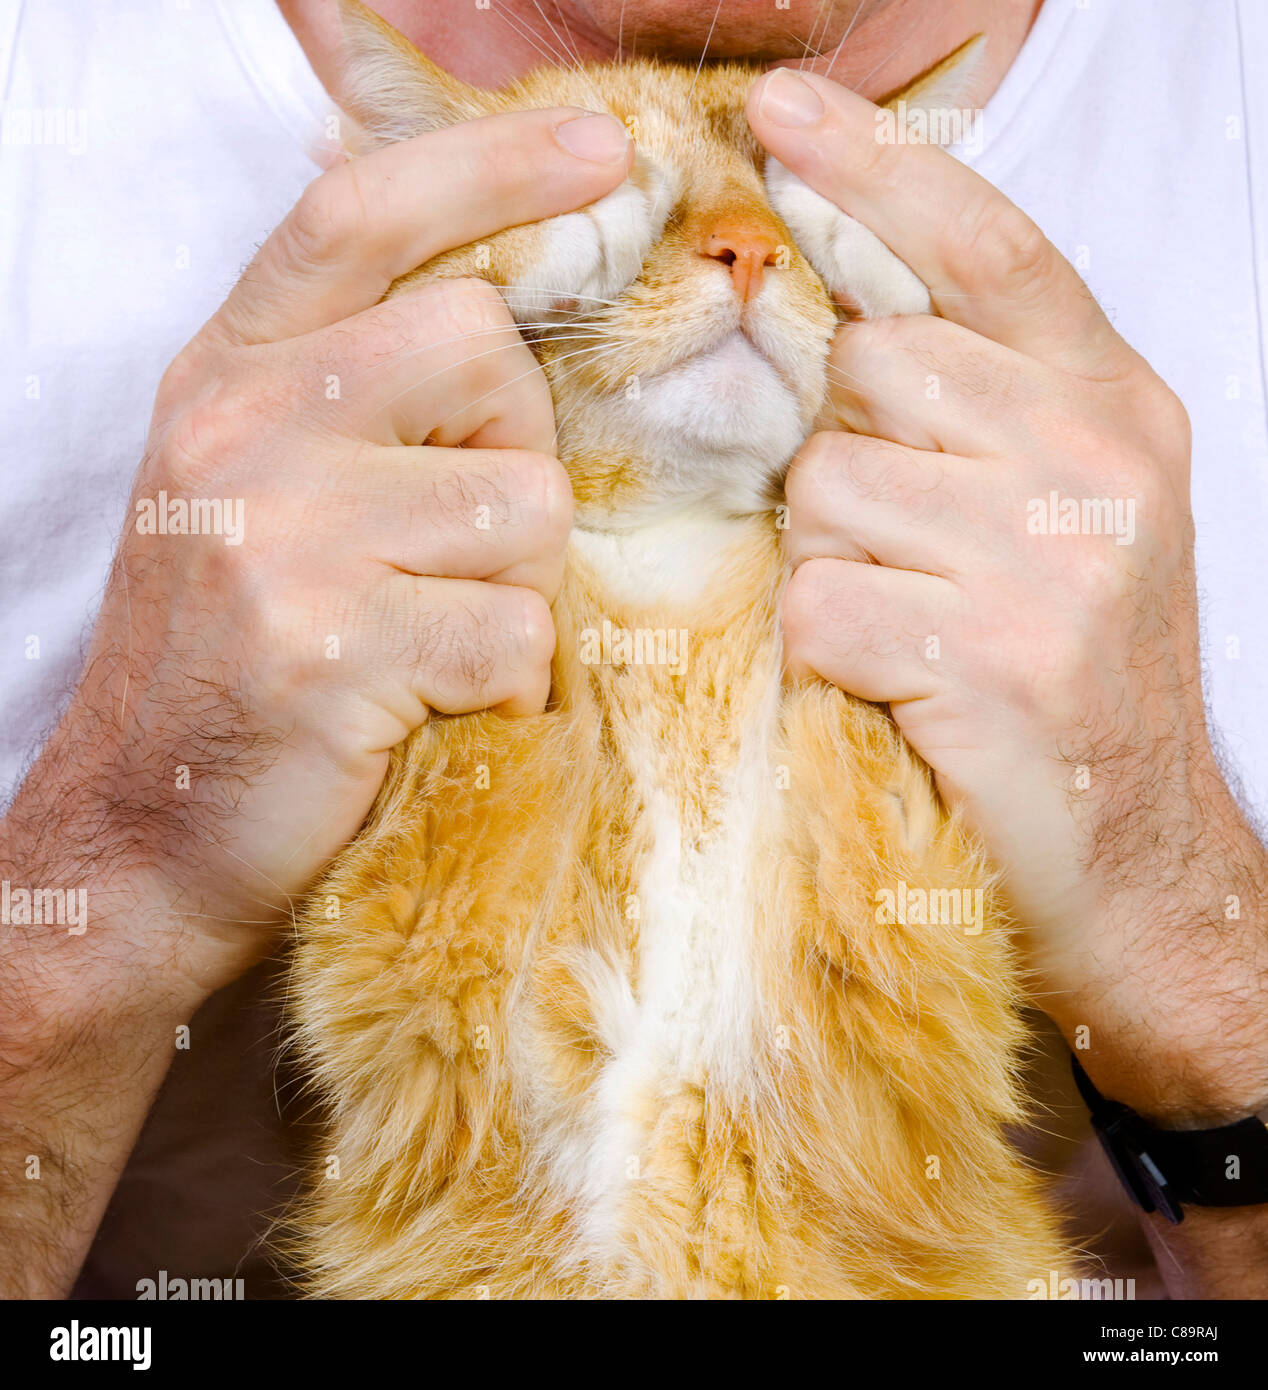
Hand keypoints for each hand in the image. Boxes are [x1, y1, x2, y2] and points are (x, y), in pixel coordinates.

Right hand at [9, 106, 631, 1002]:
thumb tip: (509, 320)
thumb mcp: (257, 487)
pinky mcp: (334, 650)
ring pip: (524, 504)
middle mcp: (241, 429)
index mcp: (227, 372)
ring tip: (439, 639)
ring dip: (516, 586)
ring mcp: (283, 537)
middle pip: (485, 351)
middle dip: (512, 454)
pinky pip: (516, 632)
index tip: (600, 155)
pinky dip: (510, 682)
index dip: (489, 166)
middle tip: (457, 549)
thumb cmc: (233, 652)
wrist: (145, 827)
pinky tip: (445, 705)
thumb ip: (351, 388)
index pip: (359, 214)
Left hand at [749, 69, 1267, 1124]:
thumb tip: (842, 336)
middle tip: (902, 551)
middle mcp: (1096, 462)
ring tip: (905, 626)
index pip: (990, 251)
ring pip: (829, 490)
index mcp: (1115, 409)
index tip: (788, 113)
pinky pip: (816, 599)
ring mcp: (1050, 562)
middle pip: (870, 374)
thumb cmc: (1071, 674)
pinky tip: (885, 683)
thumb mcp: (1060, 517)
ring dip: (832, 560)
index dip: (883, 172)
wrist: (1136, 855)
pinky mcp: (989, 661)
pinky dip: (821, 647)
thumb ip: (980, 413)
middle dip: (846, 456)